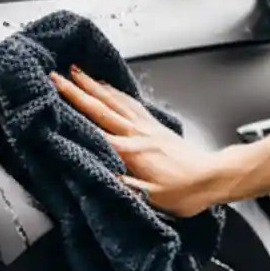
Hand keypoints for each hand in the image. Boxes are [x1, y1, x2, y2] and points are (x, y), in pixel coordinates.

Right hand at [49, 65, 229, 216]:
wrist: (213, 178)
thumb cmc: (185, 192)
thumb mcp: (154, 198)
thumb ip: (127, 187)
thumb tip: (101, 175)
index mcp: (133, 152)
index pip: (96, 129)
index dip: (74, 112)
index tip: (56, 98)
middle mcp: (138, 134)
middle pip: (102, 108)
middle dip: (77, 90)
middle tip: (56, 75)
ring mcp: (147, 127)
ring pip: (115, 101)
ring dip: (94, 85)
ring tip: (77, 71)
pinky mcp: (155, 126)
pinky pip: (131, 104)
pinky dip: (116, 92)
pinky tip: (108, 86)